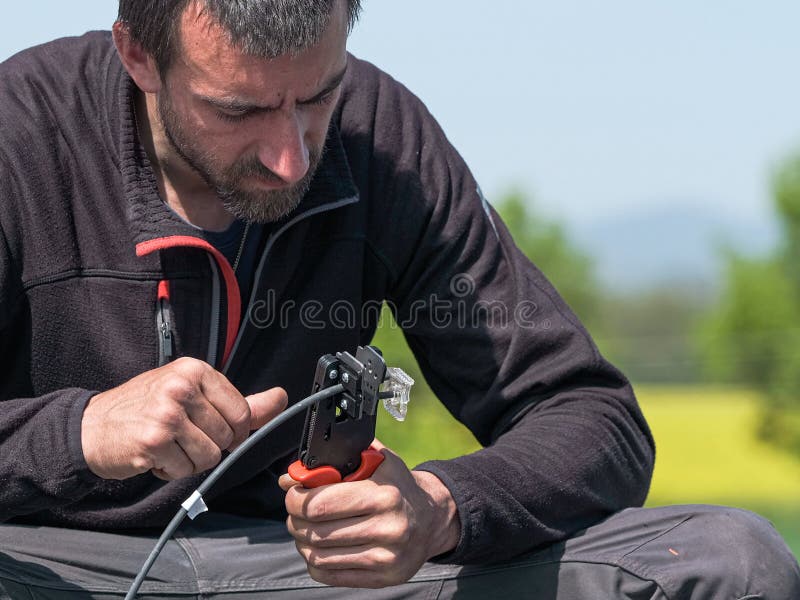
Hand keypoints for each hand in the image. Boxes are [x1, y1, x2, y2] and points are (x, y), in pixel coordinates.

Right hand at [81, 356, 286, 479]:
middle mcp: (181, 387)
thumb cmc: (147, 409)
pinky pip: (185, 470)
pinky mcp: (153, 441)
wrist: (91, 427)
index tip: (212, 428)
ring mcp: (167, 414)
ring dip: (190, 460)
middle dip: (208, 445)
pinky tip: (153, 455)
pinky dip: (171, 470)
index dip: (233, 430)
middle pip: (227, 437)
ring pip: (210, 457)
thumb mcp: (194, 395)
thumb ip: (242, 401)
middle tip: (180, 435)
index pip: (242, 412)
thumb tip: (281, 397)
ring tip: (167, 445)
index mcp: (195, 370)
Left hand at [279, 440, 460, 587]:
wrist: (431, 519)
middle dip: (295, 519)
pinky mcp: (381, 578)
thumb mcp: (376, 461)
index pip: (319, 504)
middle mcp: (387, 528)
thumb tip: (290, 477)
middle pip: (315, 531)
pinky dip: (315, 561)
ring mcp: (385, 557)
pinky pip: (329, 575)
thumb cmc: (397, 486)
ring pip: (318, 555)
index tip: (292, 493)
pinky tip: (322, 547)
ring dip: (302, 541)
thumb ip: (335, 462)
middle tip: (296, 511)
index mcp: (383, 495)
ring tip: (307, 528)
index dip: (295, 498)